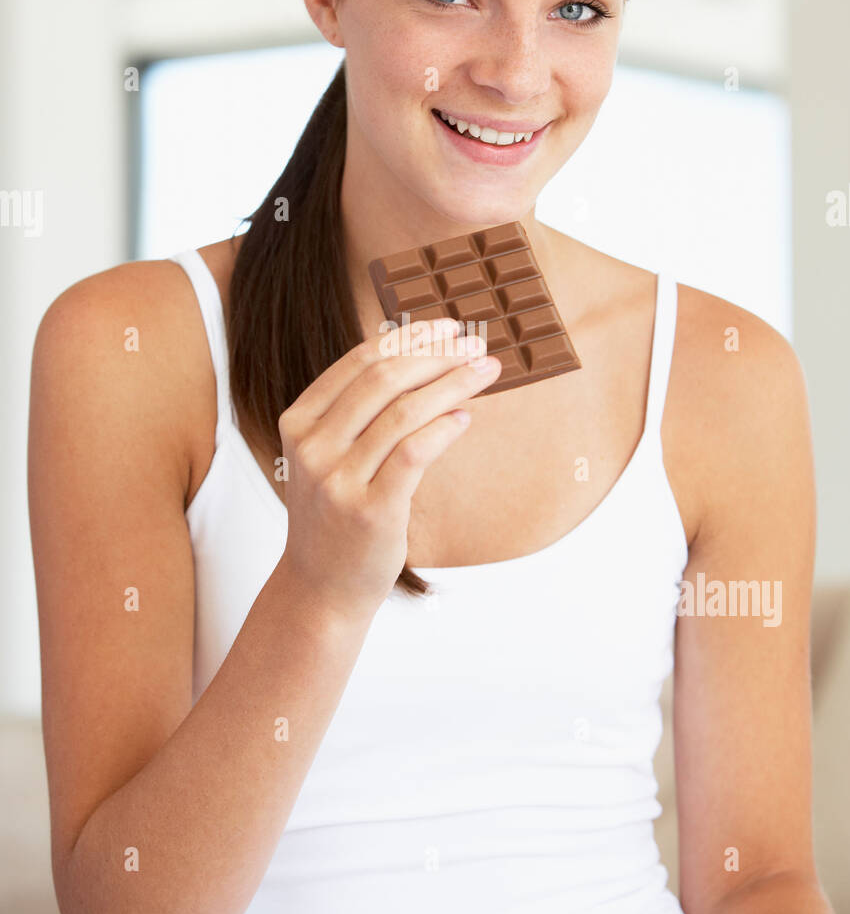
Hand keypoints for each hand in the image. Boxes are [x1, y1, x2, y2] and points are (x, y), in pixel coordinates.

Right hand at [277, 318, 500, 615]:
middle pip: (384, 378)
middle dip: (437, 354)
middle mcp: (313, 446)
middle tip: (476, 345)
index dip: (409, 338)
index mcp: (299, 421)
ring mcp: (338, 479)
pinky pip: (414, 453)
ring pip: (405, 411)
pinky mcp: (370, 510)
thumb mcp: (327, 455)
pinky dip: (444, 428)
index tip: (447, 327)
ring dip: (453, 384)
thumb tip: (418, 354)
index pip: (359, 360)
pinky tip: (465, 418)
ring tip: (486, 372)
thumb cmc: (335, 515)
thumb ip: (357, 411)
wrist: (321, 587)